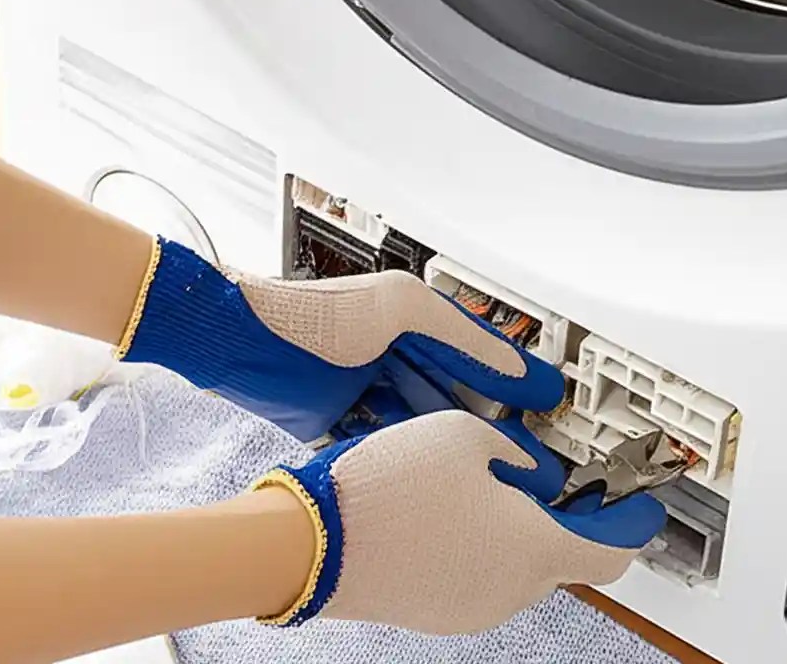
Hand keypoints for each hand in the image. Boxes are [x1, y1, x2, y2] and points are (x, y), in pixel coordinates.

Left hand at [117, 237, 565, 440]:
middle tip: (534, 456)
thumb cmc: (308, 315)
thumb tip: (512, 362)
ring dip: (456, 446)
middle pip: (455, 395)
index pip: (477, 355)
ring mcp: (365, 389)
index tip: (550, 401)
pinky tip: (440, 476)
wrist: (236, 344)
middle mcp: (391, 353)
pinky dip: (412, 458)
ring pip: (425, 424)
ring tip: (497, 475)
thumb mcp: (400, 310)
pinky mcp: (338, 422)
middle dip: (493, 425)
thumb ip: (460, 336)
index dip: (513, 380)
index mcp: (411, 319)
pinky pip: (387, 443)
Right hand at [253, 410, 666, 633]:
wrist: (311, 542)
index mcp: (535, 549)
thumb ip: (513, 452)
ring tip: (478, 482)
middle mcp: (512, 589)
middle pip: (564, 556)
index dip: (634, 524)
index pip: (615, 552)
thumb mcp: (465, 435)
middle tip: (548, 476)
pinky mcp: (438, 613)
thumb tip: (523, 469)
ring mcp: (473, 608)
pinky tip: (445, 510)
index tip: (641, 507)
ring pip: (518, 565)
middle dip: (564, 515)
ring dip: (515, 529)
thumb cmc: (385, 491)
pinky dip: (479, 546)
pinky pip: (479, 576)